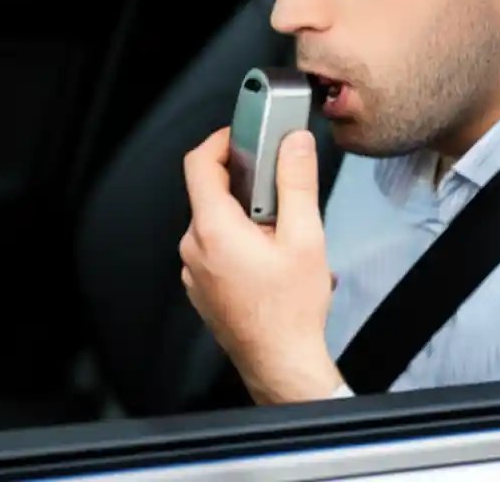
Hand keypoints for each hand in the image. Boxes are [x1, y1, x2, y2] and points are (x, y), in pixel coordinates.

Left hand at [179, 126, 341, 404]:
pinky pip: (216, 249)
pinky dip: (241, 244)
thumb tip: (294, 144)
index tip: (244, 136)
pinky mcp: (201, 286)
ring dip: (248, 220)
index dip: (222, 140)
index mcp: (213, 229)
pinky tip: (271, 263)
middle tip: (281, 198)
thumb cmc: (290, 312)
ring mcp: (194, 270)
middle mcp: (194, 247)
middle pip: (211, 193)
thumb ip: (297, 182)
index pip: (199, 163)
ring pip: (217, 223)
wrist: (281, 365)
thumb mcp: (305, 237)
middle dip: (248, 188)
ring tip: (282, 241)